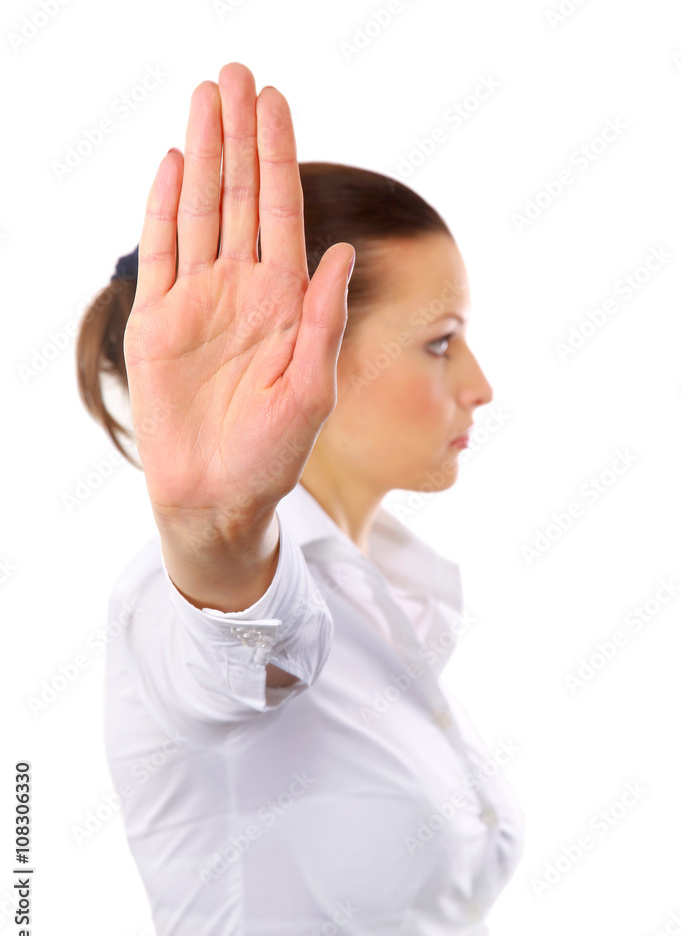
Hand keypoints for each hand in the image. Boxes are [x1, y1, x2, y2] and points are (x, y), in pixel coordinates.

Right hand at [123, 62, 354, 541]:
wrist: (218, 496)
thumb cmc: (274, 454)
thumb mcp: (312, 388)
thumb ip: (324, 319)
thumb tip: (345, 251)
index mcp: (284, 302)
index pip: (281, 213)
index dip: (278, 156)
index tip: (277, 100)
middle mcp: (242, 290)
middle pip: (239, 197)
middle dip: (240, 135)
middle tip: (237, 73)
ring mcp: (197, 302)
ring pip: (198, 211)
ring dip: (202, 154)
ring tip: (205, 97)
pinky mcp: (156, 322)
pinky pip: (159, 254)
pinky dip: (163, 209)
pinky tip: (172, 165)